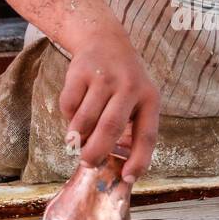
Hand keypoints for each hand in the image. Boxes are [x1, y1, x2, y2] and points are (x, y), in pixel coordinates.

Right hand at [59, 30, 160, 182]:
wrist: (105, 41)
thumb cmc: (123, 83)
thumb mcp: (138, 99)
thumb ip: (130, 129)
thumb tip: (115, 169)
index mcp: (150, 99)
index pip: (147, 135)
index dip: (138, 159)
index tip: (126, 178)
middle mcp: (129, 87)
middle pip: (110, 129)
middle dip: (95, 152)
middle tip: (87, 163)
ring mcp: (104, 78)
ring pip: (85, 120)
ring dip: (77, 137)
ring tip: (77, 140)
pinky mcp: (81, 72)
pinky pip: (68, 105)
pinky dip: (68, 116)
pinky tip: (75, 110)